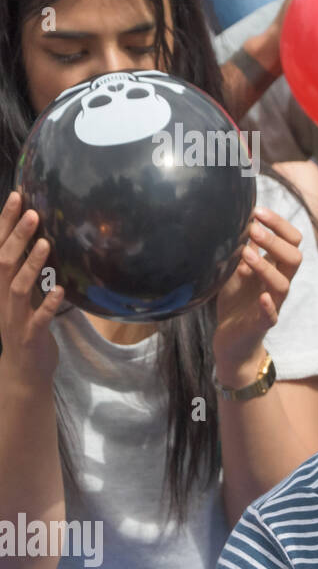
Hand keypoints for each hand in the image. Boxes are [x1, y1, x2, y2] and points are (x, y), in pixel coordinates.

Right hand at [0, 192, 62, 381]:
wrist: (23, 371)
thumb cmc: (25, 326)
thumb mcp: (22, 294)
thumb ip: (26, 269)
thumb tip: (39, 238)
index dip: (5, 223)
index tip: (16, 196)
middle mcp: (1, 297)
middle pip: (3, 262)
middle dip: (16, 237)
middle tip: (32, 213)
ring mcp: (14, 316)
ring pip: (18, 287)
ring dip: (32, 265)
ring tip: (45, 244)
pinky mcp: (30, 334)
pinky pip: (39, 318)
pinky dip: (49, 304)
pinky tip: (61, 290)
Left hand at [213, 206, 302, 385]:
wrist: (231, 339)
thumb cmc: (236, 301)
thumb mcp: (237, 269)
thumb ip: (244, 247)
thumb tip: (241, 216)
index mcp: (276, 267)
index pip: (292, 241)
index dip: (279, 224)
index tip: (257, 211)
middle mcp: (279, 283)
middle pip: (294, 258)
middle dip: (275, 240)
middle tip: (253, 227)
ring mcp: (273, 303)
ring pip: (284, 283)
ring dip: (266, 266)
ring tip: (246, 254)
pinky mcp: (262, 323)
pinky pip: (271, 315)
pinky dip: (268, 306)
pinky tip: (261, 297)